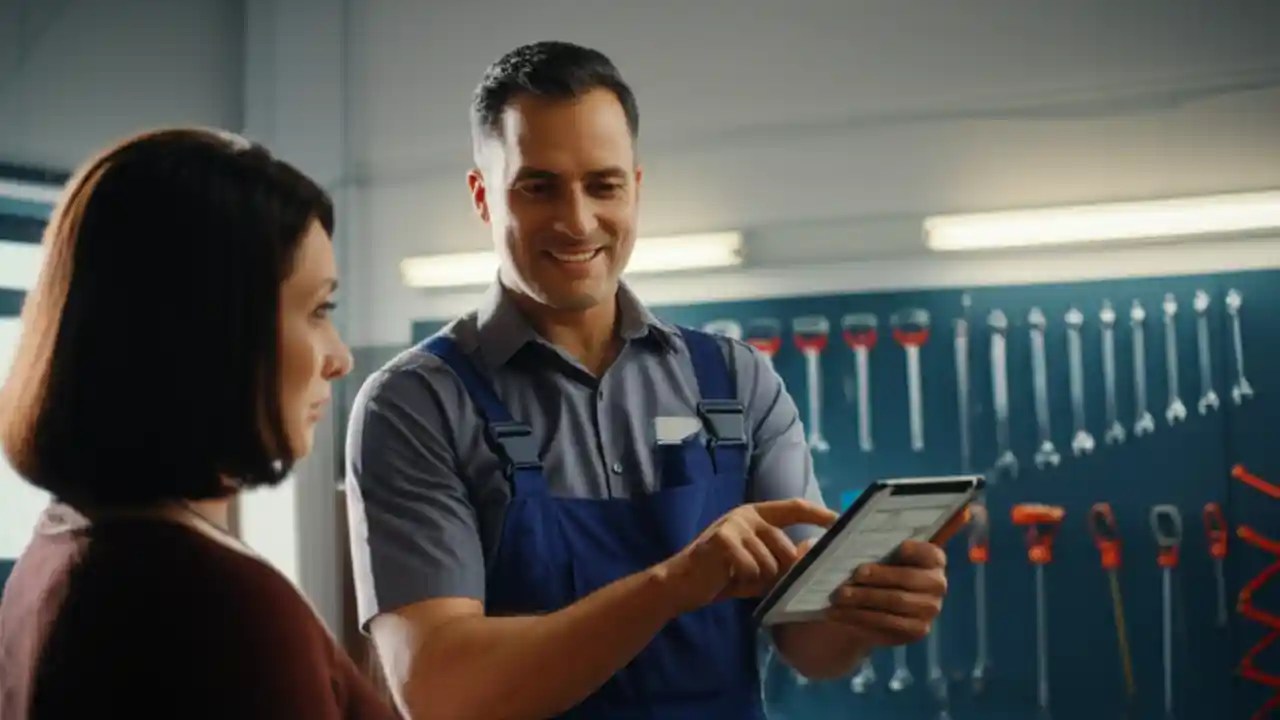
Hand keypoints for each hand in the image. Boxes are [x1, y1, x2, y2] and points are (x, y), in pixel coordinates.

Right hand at [657, 499, 837, 613]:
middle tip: (761, 582)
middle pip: (787, 547)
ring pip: (770, 562)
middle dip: (782, 572)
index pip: (795, 508)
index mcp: (757, 515)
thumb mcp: (759, 566)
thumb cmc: (724, 575)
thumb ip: (782, 559)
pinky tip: (729, 578)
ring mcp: (735, 525)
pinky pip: (753, 568)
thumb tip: (812, 553)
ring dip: (759, 580)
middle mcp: (748, 514)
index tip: (840, 520)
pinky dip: (745, 581)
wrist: (683, 583)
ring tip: (738, 578)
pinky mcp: (723, 539)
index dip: (819, 513)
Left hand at [823, 540, 947, 645]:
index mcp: (933, 558)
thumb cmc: (874, 567)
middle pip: (908, 579)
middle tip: (853, 575)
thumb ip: (862, 543)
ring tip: (839, 596)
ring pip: (896, 602)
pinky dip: (861, 618)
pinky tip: (840, 613)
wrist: (872, 602)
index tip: (898, 547)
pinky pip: (888, 625)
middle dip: (879, 577)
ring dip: (865, 599)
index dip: (916, 550)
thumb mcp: (870, 551)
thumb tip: (827, 535)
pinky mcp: (917, 630)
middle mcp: (937, 584)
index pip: (929, 553)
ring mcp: (930, 609)